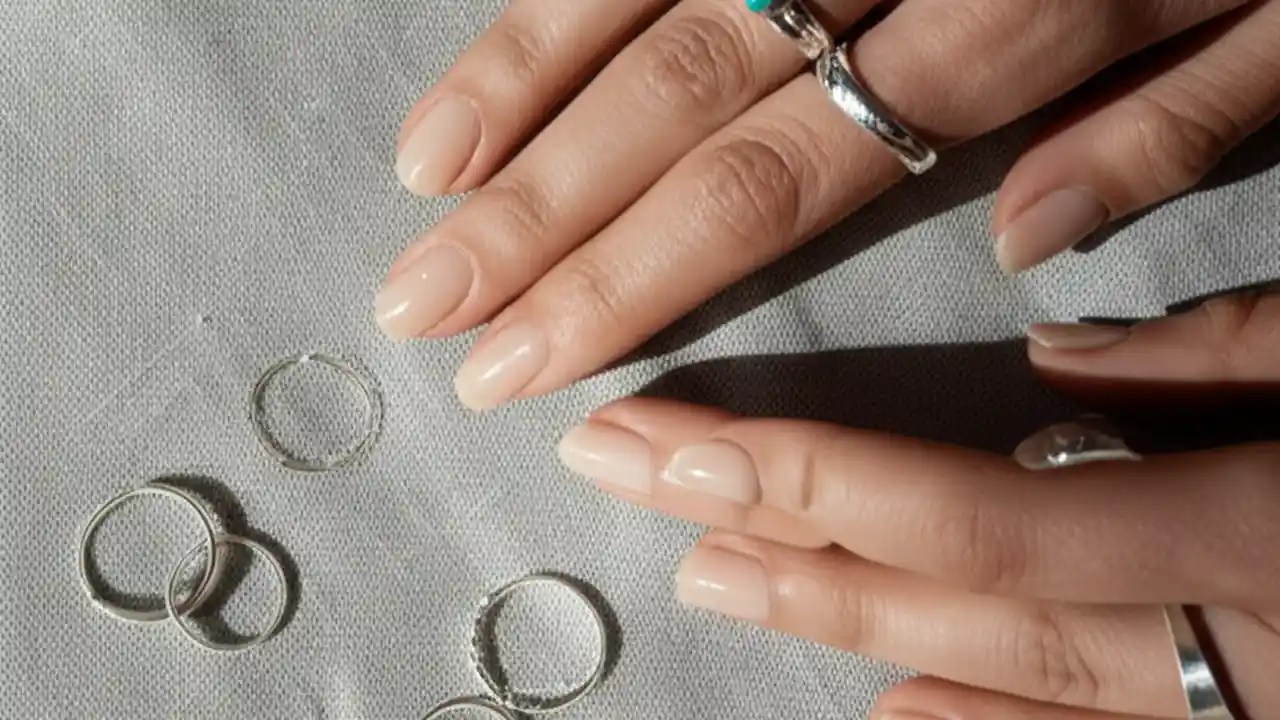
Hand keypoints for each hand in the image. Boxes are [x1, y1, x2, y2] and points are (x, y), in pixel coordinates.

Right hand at [376, 0, 1279, 409]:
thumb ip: (1170, 125)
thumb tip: (1027, 237)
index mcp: (1017, 14)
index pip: (773, 180)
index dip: (633, 278)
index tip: (526, 359)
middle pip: (683, 101)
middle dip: (539, 217)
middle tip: (424, 310)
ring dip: (520, 89)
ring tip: (425, 194)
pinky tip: (502, 45)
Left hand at [555, 292, 1279, 717]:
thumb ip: (1240, 359)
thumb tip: (1058, 358)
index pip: (983, 509)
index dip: (809, 480)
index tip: (665, 443)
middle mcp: (1254, 651)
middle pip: (964, 608)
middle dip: (786, 555)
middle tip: (643, 499)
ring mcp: (1253, 715)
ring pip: (1015, 691)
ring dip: (854, 634)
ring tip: (721, 581)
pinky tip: (892, 705)